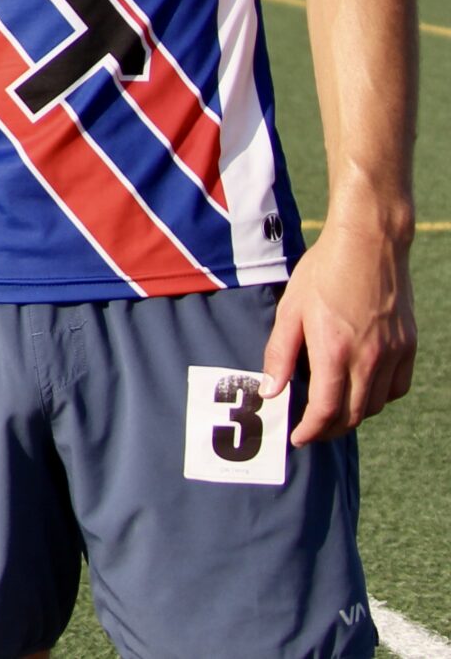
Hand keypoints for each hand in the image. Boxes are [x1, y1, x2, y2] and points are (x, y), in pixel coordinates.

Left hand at [260, 221, 415, 443]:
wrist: (369, 243)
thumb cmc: (323, 272)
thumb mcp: (290, 310)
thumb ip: (279, 354)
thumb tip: (271, 392)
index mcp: (335, 351)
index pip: (326, 410)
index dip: (311, 430)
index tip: (298, 437)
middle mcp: (369, 358)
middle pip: (353, 414)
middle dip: (330, 429)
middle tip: (312, 429)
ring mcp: (393, 353)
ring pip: (376, 404)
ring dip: (354, 414)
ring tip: (333, 410)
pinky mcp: (408, 345)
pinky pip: (397, 387)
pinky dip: (379, 396)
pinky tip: (363, 389)